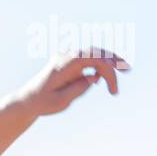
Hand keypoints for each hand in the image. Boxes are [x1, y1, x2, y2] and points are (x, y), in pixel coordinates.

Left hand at [14, 48, 130, 116]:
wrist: (27, 101)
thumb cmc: (42, 103)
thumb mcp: (60, 101)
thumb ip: (78, 89)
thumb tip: (93, 78)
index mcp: (64, 64)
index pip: (93, 59)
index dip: (108, 69)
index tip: (113, 90)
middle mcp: (66, 57)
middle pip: (95, 52)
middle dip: (114, 60)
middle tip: (128, 70)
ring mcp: (67, 58)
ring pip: (93, 55)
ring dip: (108, 63)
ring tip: (121, 73)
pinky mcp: (68, 63)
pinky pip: (87, 60)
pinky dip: (98, 67)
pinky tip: (99, 79)